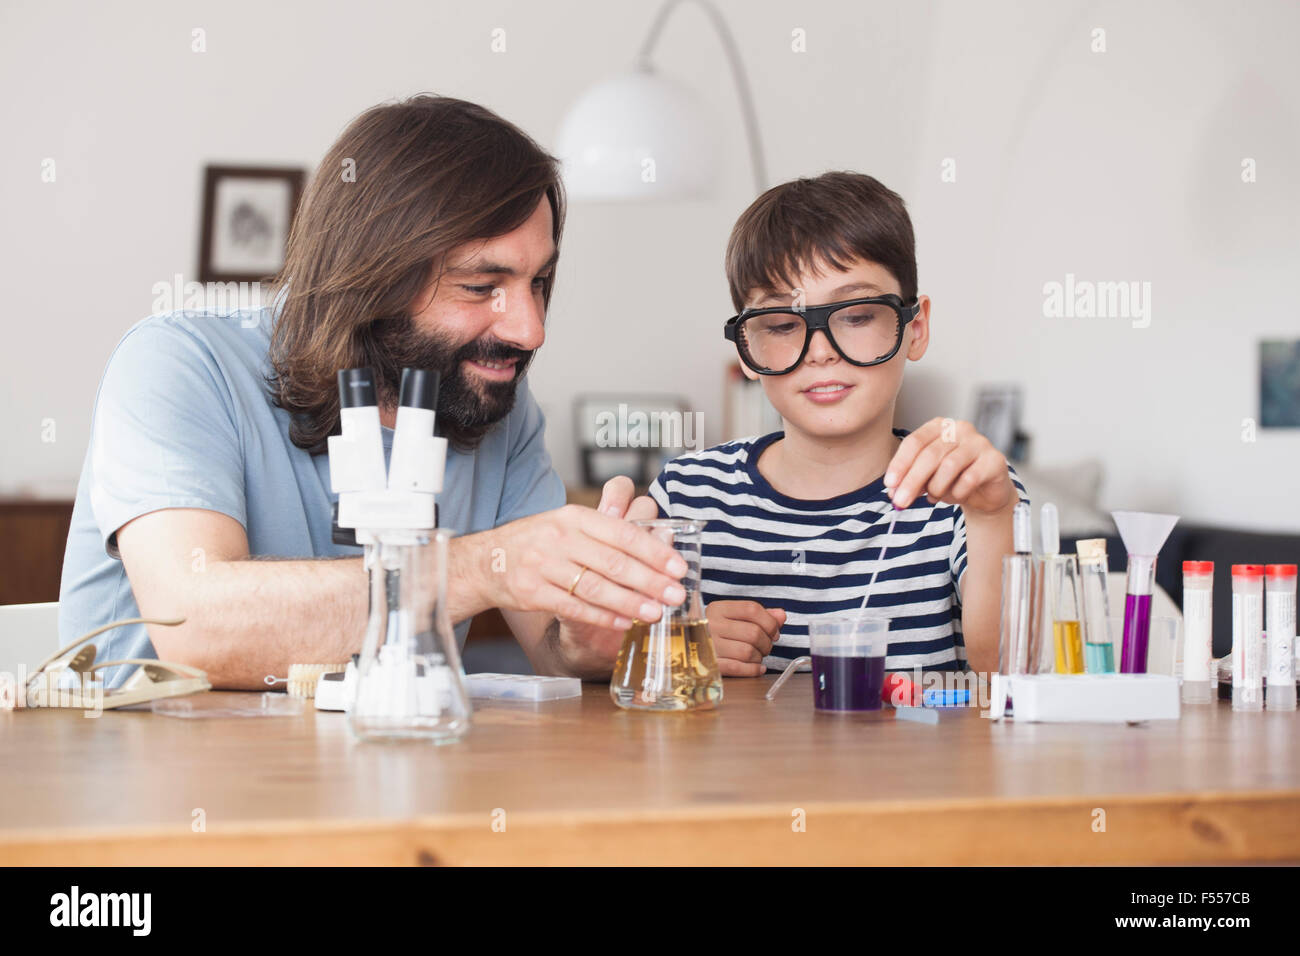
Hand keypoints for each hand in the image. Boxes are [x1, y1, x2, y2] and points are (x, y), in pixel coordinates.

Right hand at [548, 478, 666, 673]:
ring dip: (629, 602)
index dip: (654, 552)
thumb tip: (660, 538)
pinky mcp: (533, 592)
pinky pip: (573, 607)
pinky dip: (601, 616)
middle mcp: (560, 538)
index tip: (678, 567)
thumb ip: (609, 530)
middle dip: (649, 581)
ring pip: (595, 587)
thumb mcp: (569, 523)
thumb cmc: (539, 541)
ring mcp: (544, 565)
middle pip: (613, 562)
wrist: (487, 560)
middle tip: (675, 595)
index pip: (623, 533)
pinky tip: (623, 622)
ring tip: (655, 613)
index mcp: (575, 517)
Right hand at [704, 600, 786, 676]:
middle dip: (767, 643)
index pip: (752, 609)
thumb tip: (781, 615)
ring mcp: (708, 646)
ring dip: (759, 657)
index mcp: (717, 609)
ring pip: (748, 652)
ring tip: (756, 656)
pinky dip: (753, 670)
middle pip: (753, 633)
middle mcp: (710, 625)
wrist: (686, 647)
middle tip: (765, 646)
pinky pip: (738, 668)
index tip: (774, 631)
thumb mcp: (732, 617)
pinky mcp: (709, 665)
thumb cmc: (715, 632)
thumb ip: (759, 615)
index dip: (770, 622)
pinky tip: (757, 668)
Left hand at [883, 417, 1015, 515]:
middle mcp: (960, 429)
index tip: (889, 484)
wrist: (986, 492)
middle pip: (930, 454)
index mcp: (939, 427)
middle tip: (900, 501)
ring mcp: (979, 442)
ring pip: (949, 466)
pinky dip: (957, 492)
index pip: (915, 442)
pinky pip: (970, 478)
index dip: (900, 464)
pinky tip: (956, 496)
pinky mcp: (994, 460)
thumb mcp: (927, 479)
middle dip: (912, 481)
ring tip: (933, 497)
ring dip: (936, 487)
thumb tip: (894, 492)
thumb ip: (910, 481)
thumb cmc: (953, 479)